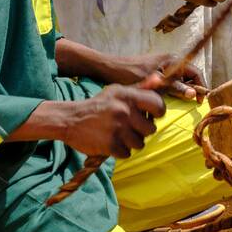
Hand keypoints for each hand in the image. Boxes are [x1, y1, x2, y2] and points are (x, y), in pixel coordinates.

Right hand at [51, 85, 165, 158]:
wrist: (71, 119)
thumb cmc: (99, 105)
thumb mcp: (117, 92)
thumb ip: (140, 88)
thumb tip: (160, 78)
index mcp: (128, 95)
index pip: (158, 105)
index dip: (158, 113)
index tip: (150, 116)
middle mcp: (124, 111)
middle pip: (150, 129)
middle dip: (142, 131)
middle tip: (129, 128)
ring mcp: (117, 129)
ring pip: (140, 143)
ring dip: (131, 142)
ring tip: (119, 135)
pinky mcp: (110, 145)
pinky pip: (127, 153)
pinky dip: (120, 151)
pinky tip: (111, 142)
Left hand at [94, 52, 204, 100]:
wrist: (111, 68)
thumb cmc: (130, 73)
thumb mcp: (154, 83)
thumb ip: (174, 88)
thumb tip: (193, 94)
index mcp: (173, 60)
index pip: (195, 72)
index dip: (201, 86)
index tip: (200, 101)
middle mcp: (171, 61)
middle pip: (190, 76)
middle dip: (193, 89)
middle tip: (193, 105)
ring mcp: (164, 66)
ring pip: (181, 80)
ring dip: (183, 91)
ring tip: (183, 104)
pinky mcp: (157, 73)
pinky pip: (172, 81)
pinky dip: (174, 90)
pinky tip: (170, 101)